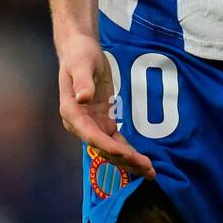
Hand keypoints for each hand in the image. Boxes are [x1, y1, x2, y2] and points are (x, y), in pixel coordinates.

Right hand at [58, 32, 155, 180]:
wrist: (80, 50)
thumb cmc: (80, 55)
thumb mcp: (81, 64)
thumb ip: (83, 82)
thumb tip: (83, 98)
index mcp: (71, 112)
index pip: (90, 134)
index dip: (108, 146)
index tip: (126, 154)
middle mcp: (80, 124)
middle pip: (103, 147)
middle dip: (125, 160)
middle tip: (147, 169)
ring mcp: (92, 125)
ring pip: (111, 149)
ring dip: (129, 162)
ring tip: (150, 172)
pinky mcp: (103, 122)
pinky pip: (116, 142)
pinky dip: (128, 152)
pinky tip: (142, 162)